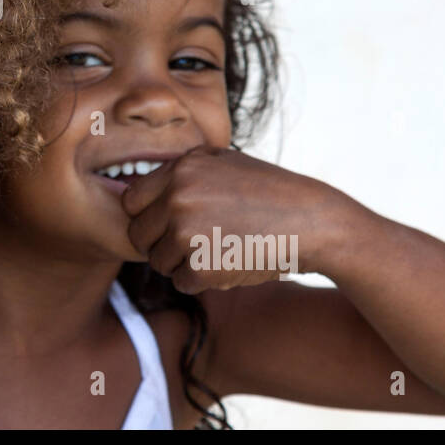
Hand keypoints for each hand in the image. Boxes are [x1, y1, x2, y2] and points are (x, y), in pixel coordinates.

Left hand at [121, 146, 348, 293]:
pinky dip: (202, 281)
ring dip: (182, 264)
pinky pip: (181, 282)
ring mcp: (187, 231)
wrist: (312, 222)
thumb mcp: (223, 163)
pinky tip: (229, 264)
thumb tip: (137, 189)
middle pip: (138, 235)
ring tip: (218, 251)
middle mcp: (178, 196)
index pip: (131, 201)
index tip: (167, 224)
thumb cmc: (270, 193)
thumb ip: (182, 173)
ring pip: (158, 261)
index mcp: (181, 168)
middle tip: (193, 244)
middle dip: (160, 244)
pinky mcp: (202, 265)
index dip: (147, 217)